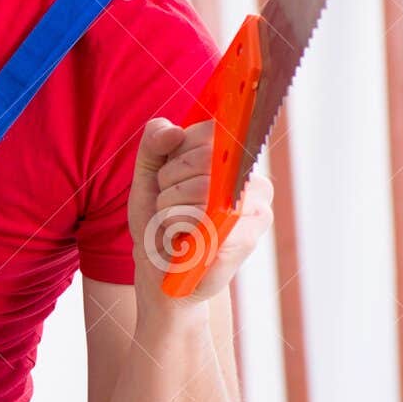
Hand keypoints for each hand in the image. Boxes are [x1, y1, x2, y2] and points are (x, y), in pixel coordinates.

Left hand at [128, 117, 273, 305]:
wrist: (161, 270)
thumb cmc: (157, 218)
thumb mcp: (146, 175)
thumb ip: (154, 143)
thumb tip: (174, 131)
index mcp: (229, 155)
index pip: (205, 132)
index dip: (175, 155)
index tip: (168, 177)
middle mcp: (249, 177)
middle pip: (200, 158)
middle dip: (168, 185)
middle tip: (170, 206)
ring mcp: (255, 206)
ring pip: (200, 189)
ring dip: (170, 209)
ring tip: (176, 224)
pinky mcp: (248, 235)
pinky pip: (205, 219)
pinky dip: (180, 230)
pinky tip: (184, 240)